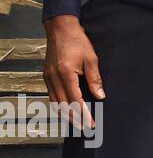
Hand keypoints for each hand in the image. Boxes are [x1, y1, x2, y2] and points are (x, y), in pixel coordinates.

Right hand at [42, 14, 103, 130]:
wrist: (60, 28)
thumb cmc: (77, 41)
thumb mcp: (91, 58)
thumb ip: (95, 79)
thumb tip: (100, 96)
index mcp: (65, 74)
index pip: (75, 100)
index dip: (83, 113)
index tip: (91, 123)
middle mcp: (53, 78)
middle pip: (63, 105)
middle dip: (74, 118)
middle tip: (85, 128)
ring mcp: (48, 77)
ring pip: (55, 102)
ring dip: (65, 114)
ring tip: (77, 123)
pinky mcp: (46, 76)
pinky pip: (51, 95)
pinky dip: (59, 105)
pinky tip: (67, 109)